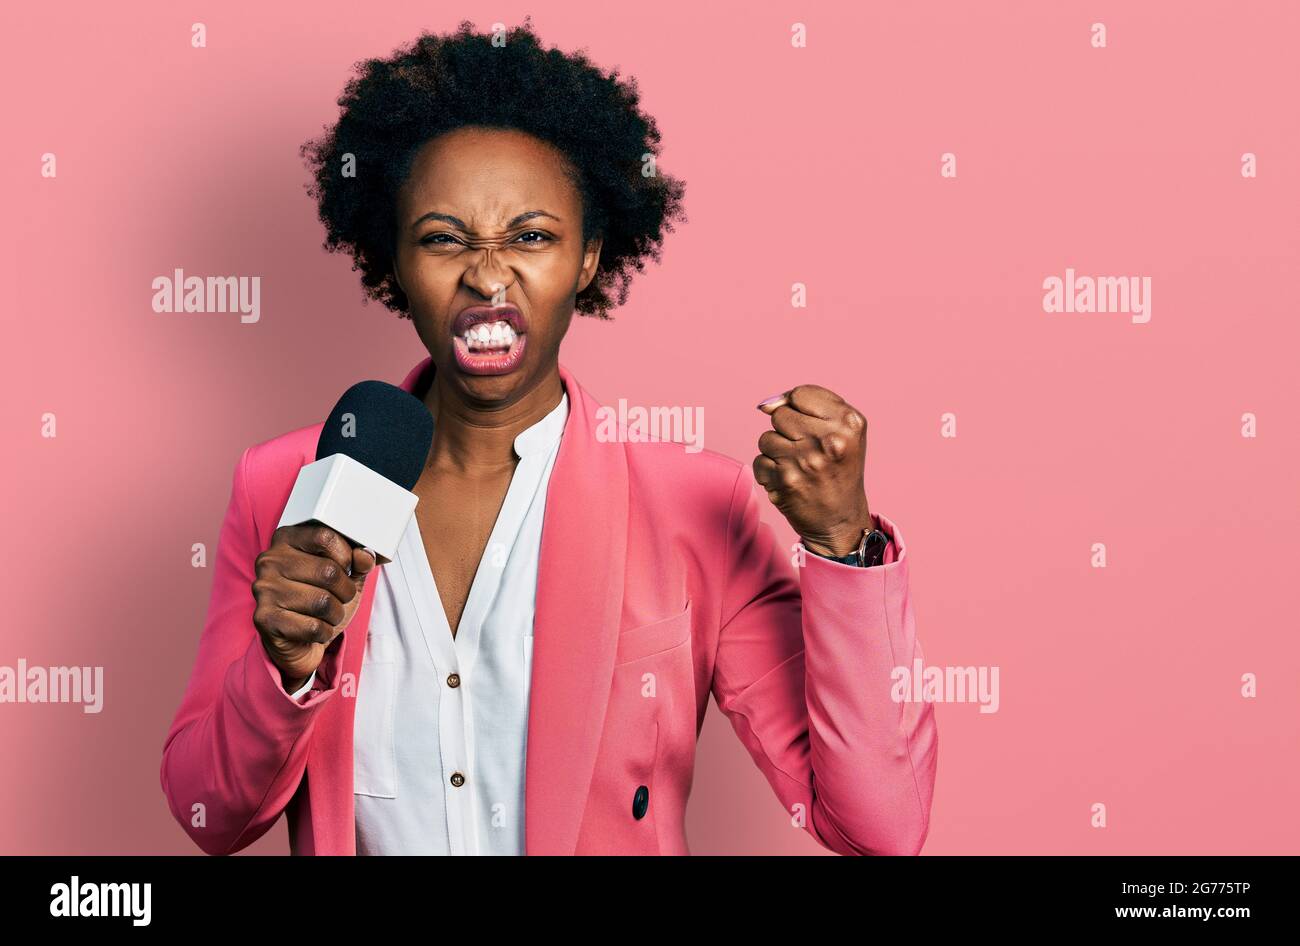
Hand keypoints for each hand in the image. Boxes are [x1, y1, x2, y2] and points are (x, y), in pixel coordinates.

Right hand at [252, 524, 375, 691]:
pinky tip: (315, 629)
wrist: (297, 641)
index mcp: (286, 539)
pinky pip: (313, 627)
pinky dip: (324, 632)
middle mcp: (270, 561)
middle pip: (328, 572)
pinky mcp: (265, 618)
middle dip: (346, 591)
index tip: (347, 568)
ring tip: (328, 614)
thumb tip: (366, 556)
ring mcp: (264, 589)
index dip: (346, 556)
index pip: (325, 537)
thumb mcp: (345, 576)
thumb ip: (358, 562)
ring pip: (323, 602)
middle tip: (340, 598)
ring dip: (336, 613)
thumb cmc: (320, 601)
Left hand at [753, 386, 872, 557]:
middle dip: (787, 431)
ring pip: (766, 438)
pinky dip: (769, 472)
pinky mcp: (786, 480)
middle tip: (806, 451)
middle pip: (780, 415)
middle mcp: (830, 440)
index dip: (798, 408)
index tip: (808, 426)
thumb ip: (811, 405)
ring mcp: (807, 460)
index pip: (800, 394)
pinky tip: (789, 481)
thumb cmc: (838, 468)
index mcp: (849, 422)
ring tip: (798, 466)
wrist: (840, 521)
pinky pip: (759, 461)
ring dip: (776, 452)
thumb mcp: (844, 430)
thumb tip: (766, 404)